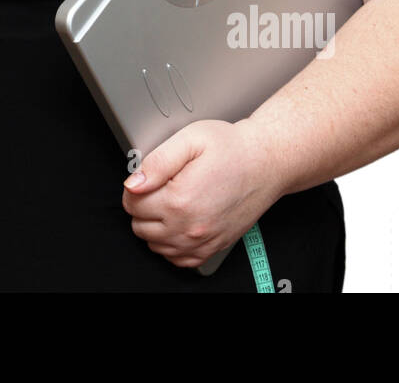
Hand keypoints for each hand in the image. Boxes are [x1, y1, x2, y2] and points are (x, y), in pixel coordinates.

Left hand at [121, 118, 284, 268]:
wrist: (266, 162)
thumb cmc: (232, 148)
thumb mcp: (190, 140)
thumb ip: (157, 162)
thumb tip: (134, 184)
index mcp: (179, 199)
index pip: (132, 204)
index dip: (135, 188)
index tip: (146, 179)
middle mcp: (190, 227)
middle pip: (140, 227)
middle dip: (143, 207)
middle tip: (159, 188)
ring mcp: (203, 241)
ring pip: (156, 246)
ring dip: (155, 227)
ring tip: (170, 202)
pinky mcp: (214, 247)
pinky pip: (179, 260)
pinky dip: (172, 245)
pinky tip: (178, 224)